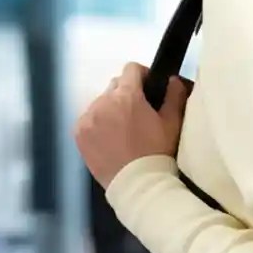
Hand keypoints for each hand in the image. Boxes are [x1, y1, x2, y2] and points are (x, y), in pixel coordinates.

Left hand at [74, 62, 190, 188]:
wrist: (135, 183)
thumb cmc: (156, 152)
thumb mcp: (171, 123)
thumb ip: (173, 95)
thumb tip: (172, 79)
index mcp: (127, 96)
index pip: (131, 69)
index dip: (142, 75)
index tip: (148, 89)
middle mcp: (103, 101)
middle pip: (115, 85)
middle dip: (126, 93)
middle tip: (136, 113)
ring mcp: (88, 118)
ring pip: (100, 102)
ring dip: (110, 108)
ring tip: (121, 129)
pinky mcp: (78, 133)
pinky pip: (88, 118)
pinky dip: (97, 123)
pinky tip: (108, 138)